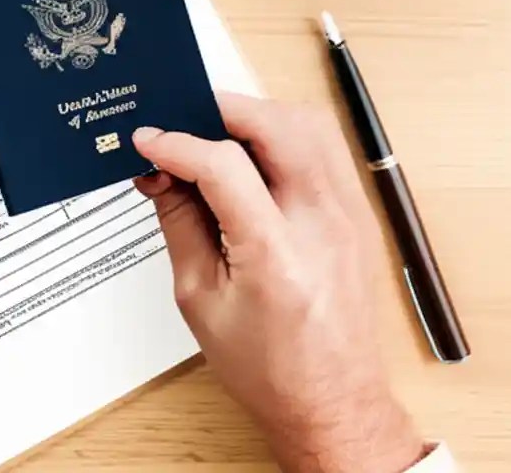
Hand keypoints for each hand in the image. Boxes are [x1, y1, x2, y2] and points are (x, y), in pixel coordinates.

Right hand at [133, 94, 424, 472]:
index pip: (223, 166)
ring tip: (216, 132)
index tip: (149, 140)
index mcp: (275, 256)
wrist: (332, 401)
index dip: (177, 143)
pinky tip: (254, 155)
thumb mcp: (199, 298)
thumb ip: (180, 223)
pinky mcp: (361, 215)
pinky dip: (285, 135)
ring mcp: (351, 216)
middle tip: (183, 119)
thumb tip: (160, 172)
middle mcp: (323, 226)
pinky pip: (326, 147)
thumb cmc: (269, 368)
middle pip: (278, 125)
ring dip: (258, 116)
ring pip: (310, 124)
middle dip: (221, 109)